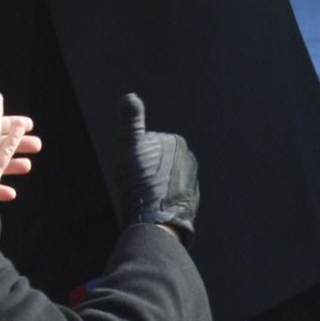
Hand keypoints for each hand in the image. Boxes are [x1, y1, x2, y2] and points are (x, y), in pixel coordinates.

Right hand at [113, 92, 198, 238]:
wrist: (156, 224)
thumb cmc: (140, 184)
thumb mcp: (129, 147)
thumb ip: (130, 121)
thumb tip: (129, 96)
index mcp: (177, 143)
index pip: (143, 144)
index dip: (130, 157)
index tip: (128, 170)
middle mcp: (190, 160)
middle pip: (152, 162)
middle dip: (140, 172)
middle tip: (131, 185)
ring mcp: (192, 182)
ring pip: (159, 179)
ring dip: (148, 187)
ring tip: (139, 199)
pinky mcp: (190, 203)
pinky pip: (168, 196)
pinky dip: (158, 200)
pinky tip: (150, 208)